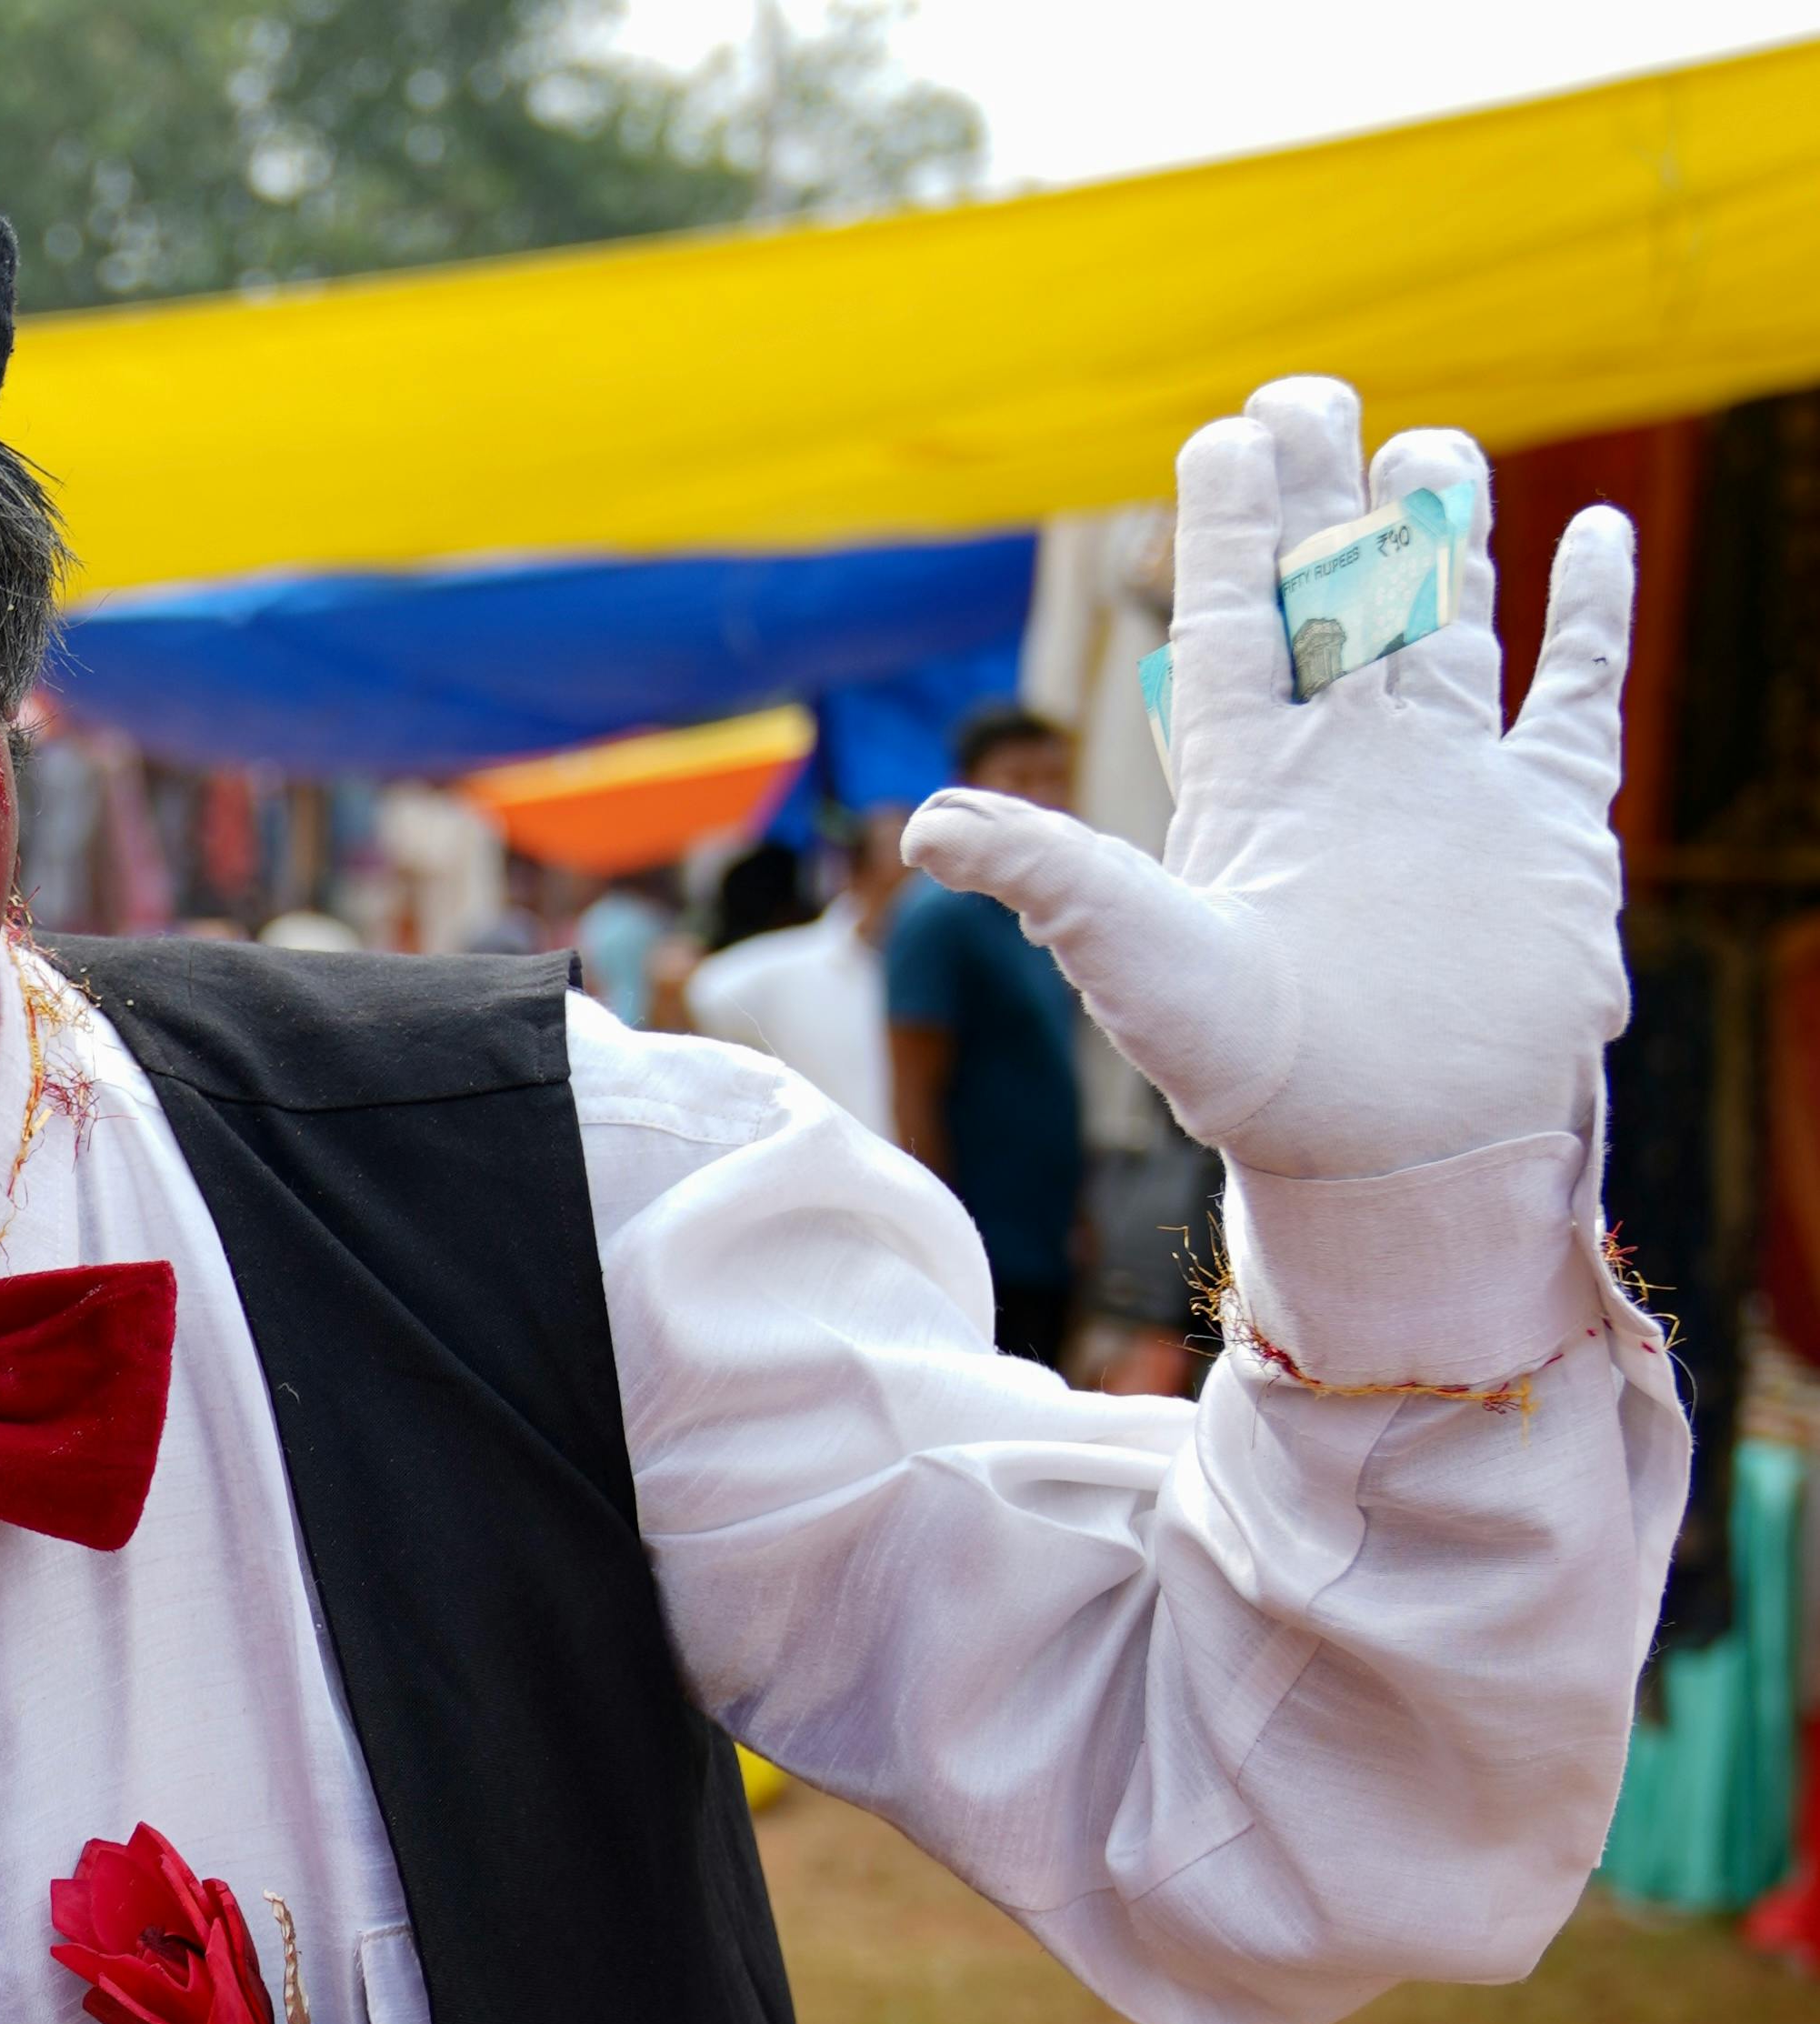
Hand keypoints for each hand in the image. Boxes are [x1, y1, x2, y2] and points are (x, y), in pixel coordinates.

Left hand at [906, 375, 1633, 1183]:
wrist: (1386, 1150)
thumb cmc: (1252, 1073)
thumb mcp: (1129, 953)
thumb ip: (1041, 875)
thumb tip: (922, 827)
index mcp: (1247, 782)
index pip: (1230, 620)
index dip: (1227, 527)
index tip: (1225, 436)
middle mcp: (1345, 766)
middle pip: (1332, 593)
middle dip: (1322, 493)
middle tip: (1310, 388)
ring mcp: (1448, 786)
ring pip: (1443, 621)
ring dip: (1436, 532)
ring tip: (1423, 444)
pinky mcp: (1547, 823)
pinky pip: (1573, 695)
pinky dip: (1586, 615)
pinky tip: (1587, 534)